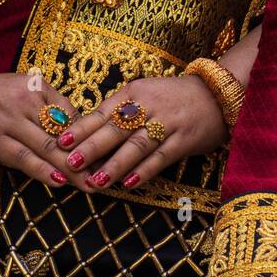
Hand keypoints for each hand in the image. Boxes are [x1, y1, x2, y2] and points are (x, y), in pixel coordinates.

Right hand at [0, 70, 94, 189]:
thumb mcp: (18, 87)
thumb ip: (45, 104)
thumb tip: (76, 127)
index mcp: (35, 85)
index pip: (71, 113)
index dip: (90, 136)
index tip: (106, 153)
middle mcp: (24, 100)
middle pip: (64, 133)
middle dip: (88, 156)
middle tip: (108, 174)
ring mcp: (9, 121)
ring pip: (48, 148)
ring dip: (72, 169)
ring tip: (91, 185)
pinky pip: (24, 158)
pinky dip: (43, 170)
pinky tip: (59, 181)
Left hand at [52, 74, 228, 192]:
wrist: (216, 95)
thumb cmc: (172, 97)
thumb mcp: (144, 94)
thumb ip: (119, 110)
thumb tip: (87, 132)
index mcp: (133, 92)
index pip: (102, 112)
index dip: (81, 128)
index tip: (61, 141)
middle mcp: (148, 106)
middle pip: (115, 128)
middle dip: (91, 147)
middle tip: (70, 162)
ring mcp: (167, 123)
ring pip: (137, 145)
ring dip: (115, 164)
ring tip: (96, 180)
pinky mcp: (184, 140)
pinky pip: (161, 157)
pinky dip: (144, 171)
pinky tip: (129, 183)